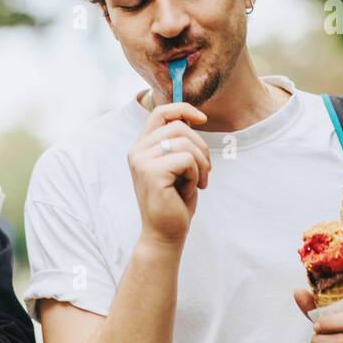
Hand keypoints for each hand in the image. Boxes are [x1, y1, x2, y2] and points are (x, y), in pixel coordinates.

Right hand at [127, 101, 210, 248]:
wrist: (165, 233)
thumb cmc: (174, 201)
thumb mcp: (177, 166)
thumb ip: (178, 143)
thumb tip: (193, 117)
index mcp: (142, 147)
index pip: (161, 112)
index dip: (183, 109)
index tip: (203, 119)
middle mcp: (137, 151)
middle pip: (179, 126)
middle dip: (201, 147)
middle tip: (205, 171)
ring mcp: (141, 161)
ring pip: (186, 143)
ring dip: (201, 164)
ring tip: (197, 183)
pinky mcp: (151, 173)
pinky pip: (187, 160)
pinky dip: (196, 175)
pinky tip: (187, 190)